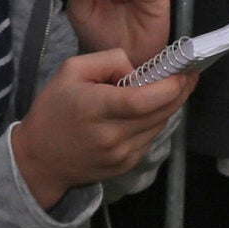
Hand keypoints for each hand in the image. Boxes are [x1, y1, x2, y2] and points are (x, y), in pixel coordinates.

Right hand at [10, 52, 191, 208]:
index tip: (184, 72)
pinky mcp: (125, 166)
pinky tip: (152, 109)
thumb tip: (139, 70)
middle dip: (180, 92)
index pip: (143, 101)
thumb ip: (109, 61)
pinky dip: (156, 122)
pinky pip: (151, 138)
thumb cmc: (53, 110)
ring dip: (171, 106)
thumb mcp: (71, 71)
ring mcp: (120, 155)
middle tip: (190, 74)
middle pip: (160, 113)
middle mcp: (111, 136)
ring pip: (159, 125)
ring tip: (175, 88)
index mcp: (95, 109)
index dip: (169, 87)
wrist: (38, 160)